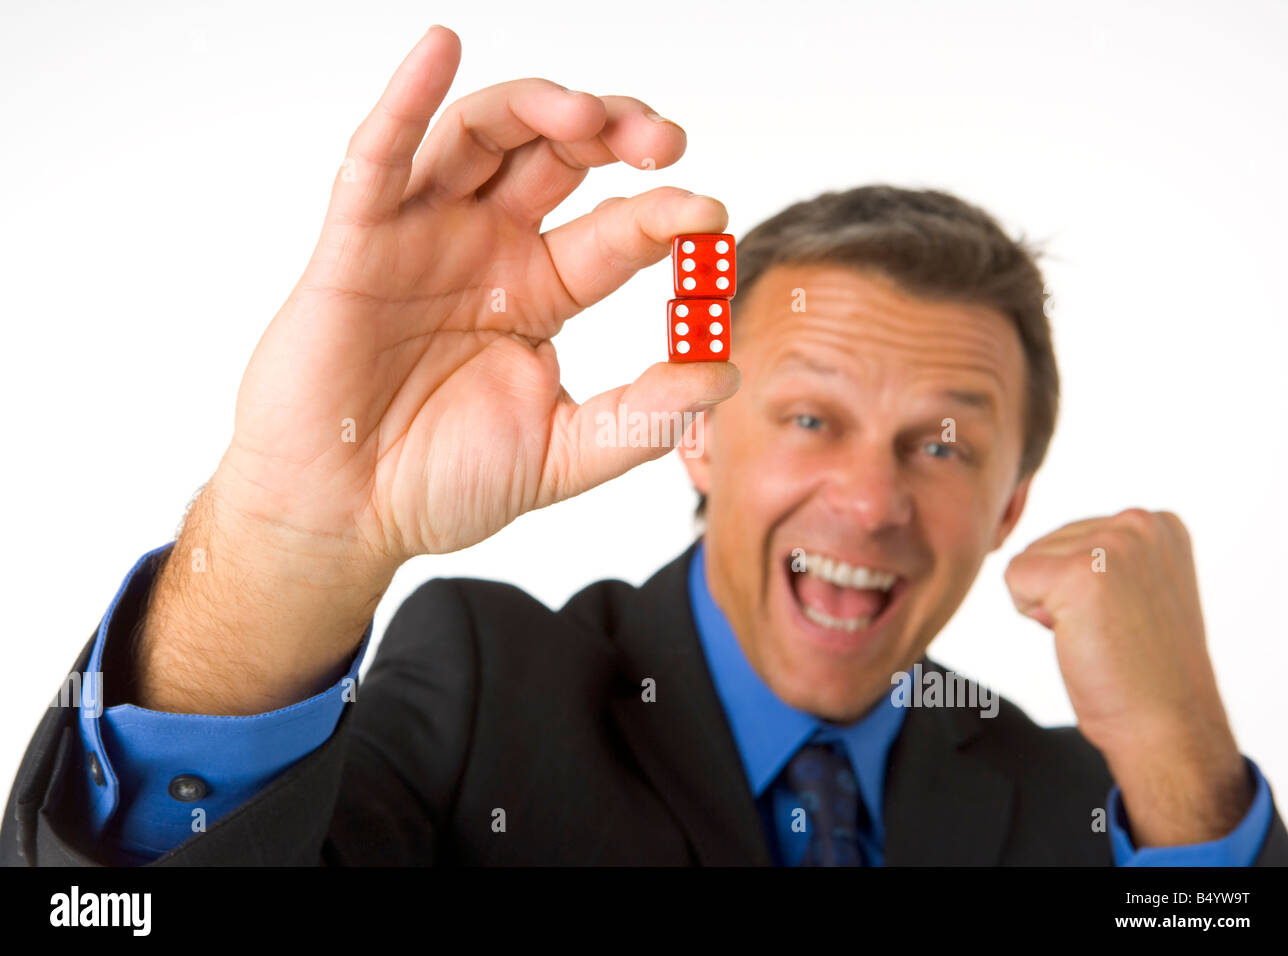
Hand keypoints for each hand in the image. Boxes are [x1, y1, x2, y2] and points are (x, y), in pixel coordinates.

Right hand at [221, 25, 738, 574]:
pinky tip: (440, 48)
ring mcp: (422, 236)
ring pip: (480, 136)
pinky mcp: (357, 241)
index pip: (615, 233)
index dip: (662, 216)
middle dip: (613, 132)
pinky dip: (406, 98)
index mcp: (538, 291)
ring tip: (590, 114)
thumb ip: (642, 418)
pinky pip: (378, 156)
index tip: (709, 218)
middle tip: (664, 140)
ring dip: (536, 107)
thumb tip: (723, 373)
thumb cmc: (438, 483)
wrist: (342, 515)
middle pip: (556, 156)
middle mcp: (485, 248)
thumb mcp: (561, 454)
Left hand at [1004, 508, 1252, 845]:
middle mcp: (1141, 523)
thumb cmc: (1145, 669)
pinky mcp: (1080, 573)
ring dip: (1048, 604)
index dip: (1081, 585)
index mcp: (1159, 524)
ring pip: (1028, 560)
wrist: (1167, 726)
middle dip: (1061, 592)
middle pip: (1047, 543)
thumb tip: (1041, 549)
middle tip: (1109, 631)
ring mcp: (1113, 545)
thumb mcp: (1140, 588)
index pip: (1073, 535)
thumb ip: (1109, 555)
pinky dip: (1029, 612)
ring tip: (1098, 635)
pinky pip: (1013, 577)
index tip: (1123, 617)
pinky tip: (1075, 636)